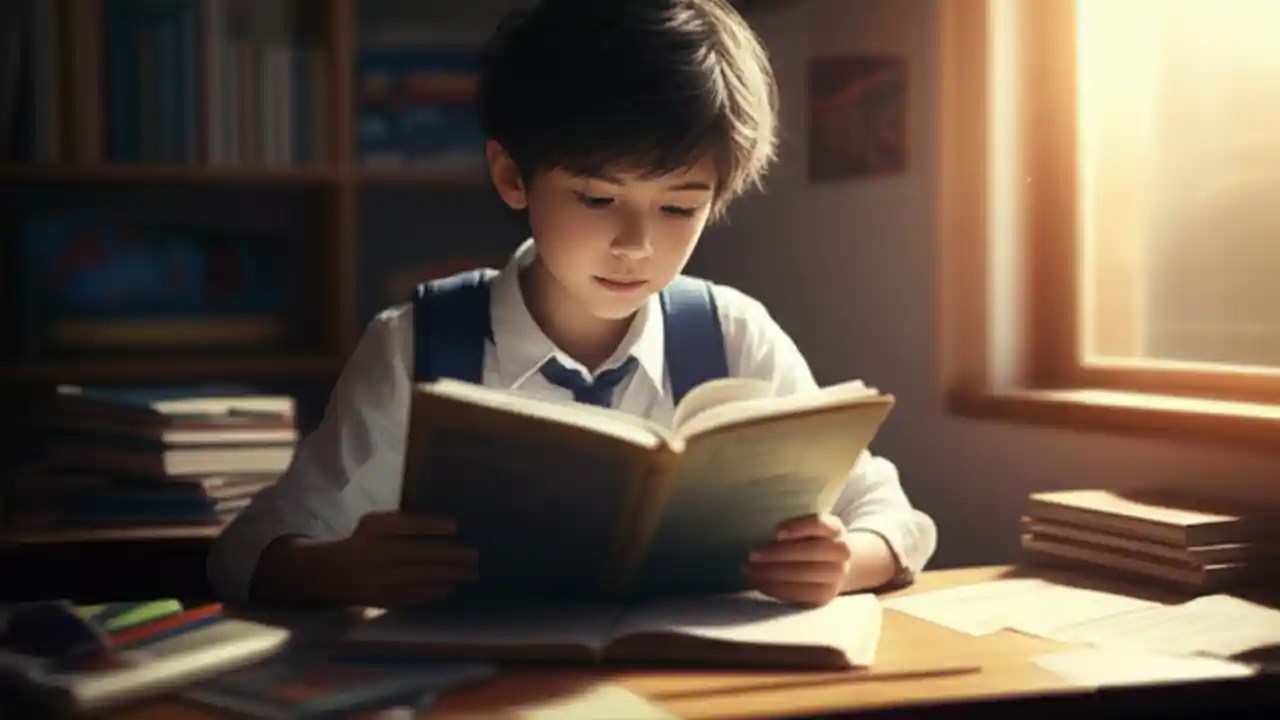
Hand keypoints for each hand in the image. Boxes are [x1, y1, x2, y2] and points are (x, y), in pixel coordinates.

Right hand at [288, 512, 477, 607]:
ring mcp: (385, 581)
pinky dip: (436, 591)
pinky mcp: (387, 599)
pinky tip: (451, 587)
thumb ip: (407, 523)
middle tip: (476, 557)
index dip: (433, 526)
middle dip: (454, 558)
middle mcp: (382, 557)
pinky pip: (416, 595)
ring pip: (424, 578)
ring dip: (451, 576)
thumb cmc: (361, 542)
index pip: (409, 527)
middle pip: (424, 556)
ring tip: (471, 573)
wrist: (332, 575)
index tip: (457, 527)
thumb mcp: (377, 524)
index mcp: (378, 535)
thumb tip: (448, 527)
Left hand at [746, 513, 851, 606]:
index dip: (799, 527)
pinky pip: (800, 594)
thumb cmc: (812, 542)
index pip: (819, 524)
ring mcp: (837, 577)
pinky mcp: (826, 597)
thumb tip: (769, 538)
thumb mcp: (808, 529)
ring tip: (749, 570)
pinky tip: (759, 583)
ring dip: (772, 573)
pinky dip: (776, 589)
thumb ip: (793, 529)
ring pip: (804, 575)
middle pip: (810, 552)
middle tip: (752, 555)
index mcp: (835, 529)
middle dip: (777, 554)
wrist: (836, 566)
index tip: (776, 532)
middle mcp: (841, 552)